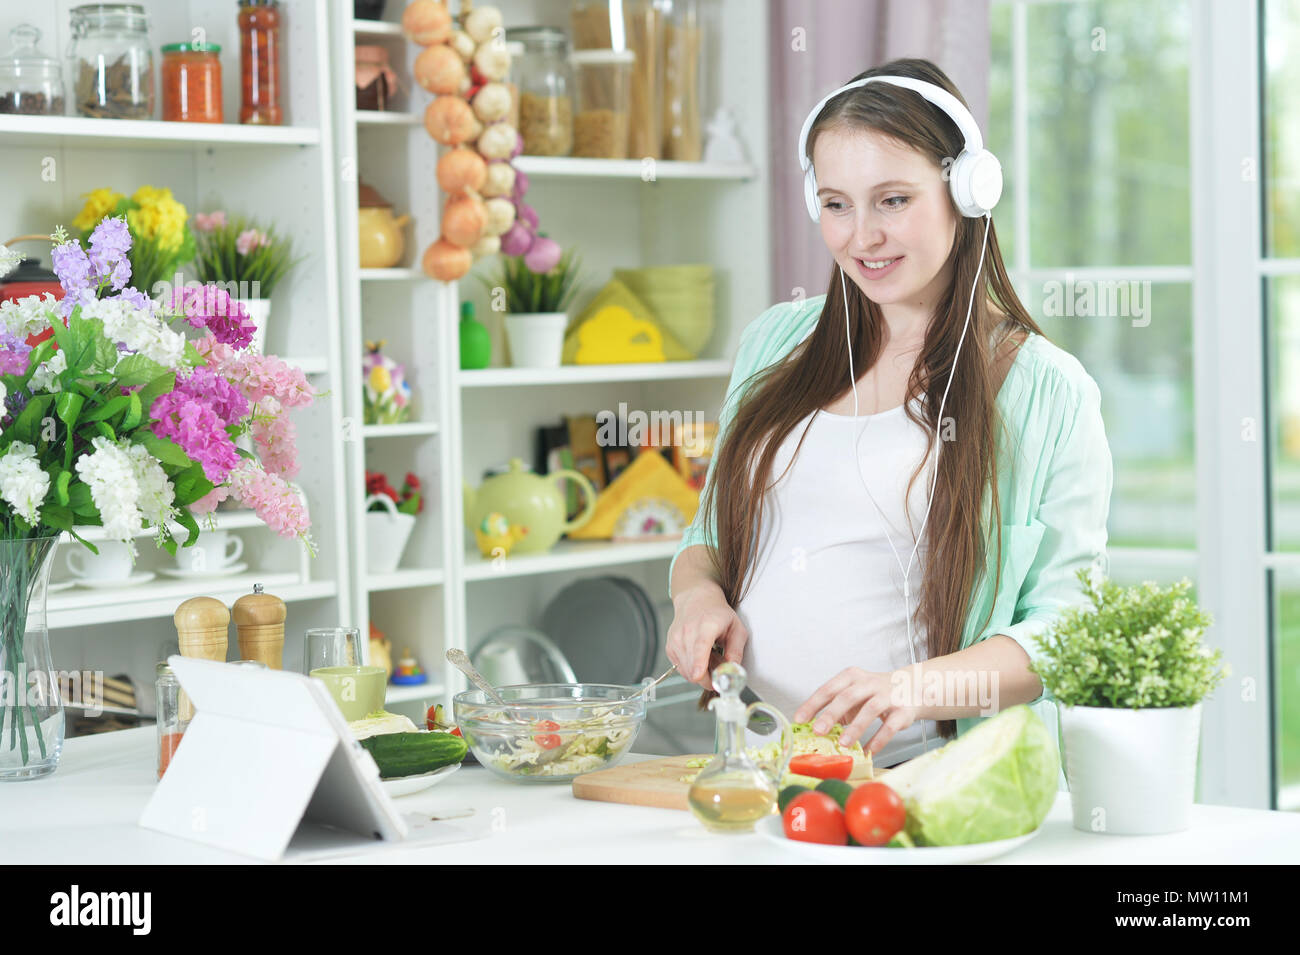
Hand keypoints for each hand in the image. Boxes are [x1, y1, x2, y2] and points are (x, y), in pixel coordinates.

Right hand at [665, 585, 748, 688]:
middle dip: (709, 677)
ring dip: (701, 673)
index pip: (700, 647)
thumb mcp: (737, 629)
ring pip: (687, 672)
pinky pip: (682, 669)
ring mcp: (676, 640)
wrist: (697, 600)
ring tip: (710, 658)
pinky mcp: (670, 648)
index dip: (699, 664)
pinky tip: (699, 658)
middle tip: (719, 668)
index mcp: (707, 625)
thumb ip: (736, 651)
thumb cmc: (718, 614)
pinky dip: (692, 669)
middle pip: (693, 666)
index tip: (699, 676)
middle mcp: (687, 632)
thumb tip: (732, 671)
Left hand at [794, 667, 919, 754]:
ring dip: (855, 728)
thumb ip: (836, 707)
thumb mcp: (854, 693)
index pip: (828, 688)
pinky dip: (878, 740)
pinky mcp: (903, 710)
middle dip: (831, 714)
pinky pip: (889, 726)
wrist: (911, 687)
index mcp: (851, 677)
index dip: (813, 704)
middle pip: (847, 696)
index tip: (800, 719)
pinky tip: (868, 750)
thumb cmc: (875, 692)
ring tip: (844, 744)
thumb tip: (814, 728)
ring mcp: (887, 695)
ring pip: (869, 710)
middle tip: (818, 731)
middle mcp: (869, 683)